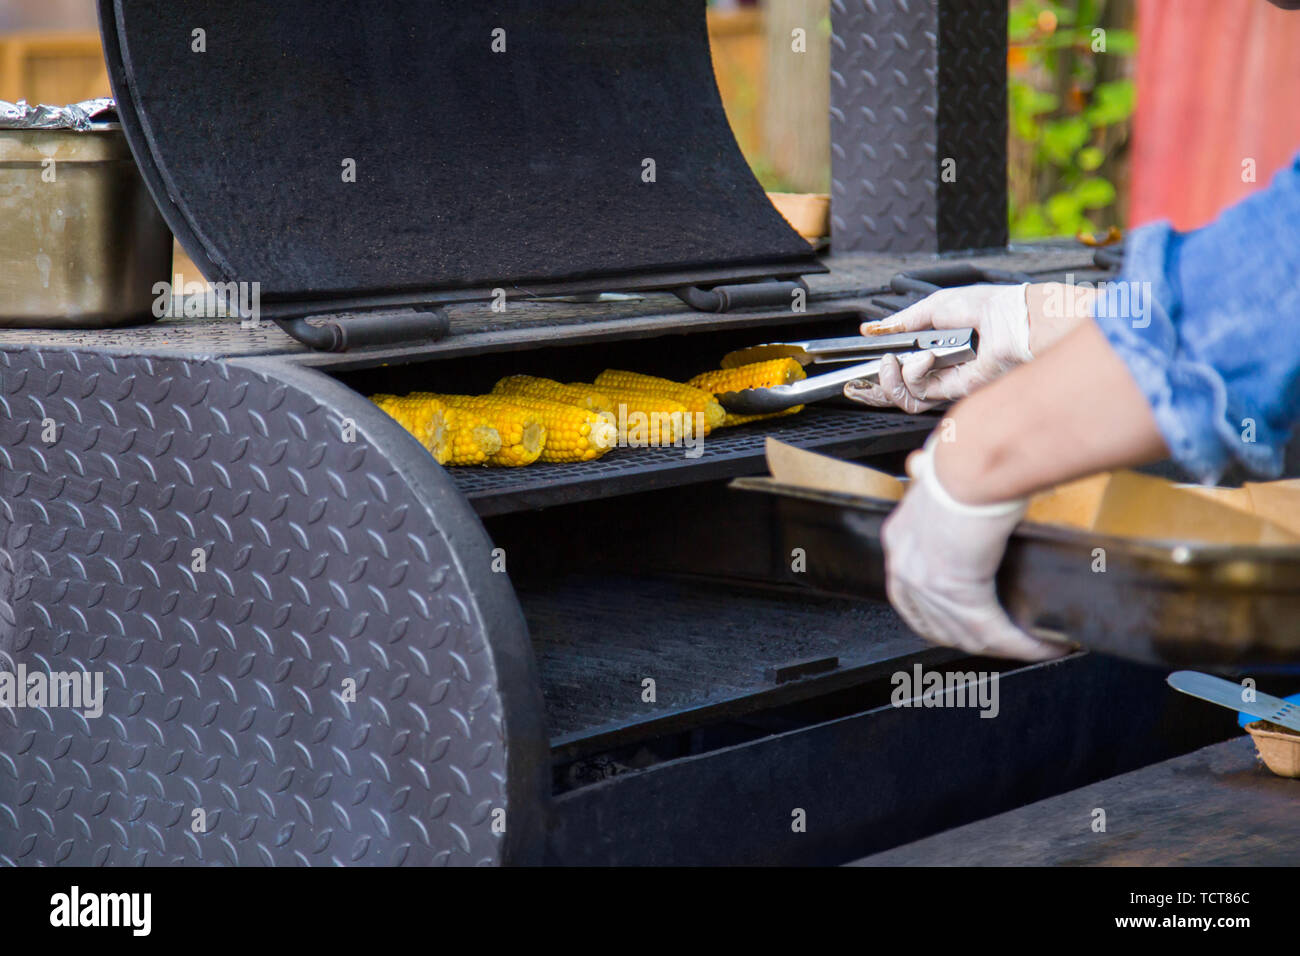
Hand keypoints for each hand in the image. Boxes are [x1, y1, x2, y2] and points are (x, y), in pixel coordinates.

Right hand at [844, 283, 1033, 412]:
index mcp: (933, 349)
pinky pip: (919, 393)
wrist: (1010, 318)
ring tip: (894, 360)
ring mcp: (944, 382)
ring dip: (891, 379)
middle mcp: (937, 369)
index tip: (857, 374)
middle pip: (896, 389)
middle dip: (877, 384)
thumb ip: (902, 321)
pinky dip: (912, 374)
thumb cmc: (986, 307)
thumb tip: (872, 329)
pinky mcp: (952, 392)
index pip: (899, 369)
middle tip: (878, 364)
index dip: (876, 374)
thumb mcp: (934, 306)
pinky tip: (922, 357)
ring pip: (903, 395)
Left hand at [882, 437, 1069, 660]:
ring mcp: (928, 583)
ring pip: (966, 634)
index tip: (959, 625)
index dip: (935, 617)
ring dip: (1003, 647)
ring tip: (1031, 647)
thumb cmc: (961, 462)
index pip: (908, 596)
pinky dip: (1024, 645)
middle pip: (935, 624)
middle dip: (971, 639)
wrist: (972, 465)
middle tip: (1004, 643)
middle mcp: (906, 566)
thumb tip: (923, 461)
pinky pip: (994, 632)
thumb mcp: (933, 472)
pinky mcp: (959, 592)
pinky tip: (1046, 647)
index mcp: (900, 539)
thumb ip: (927, 476)